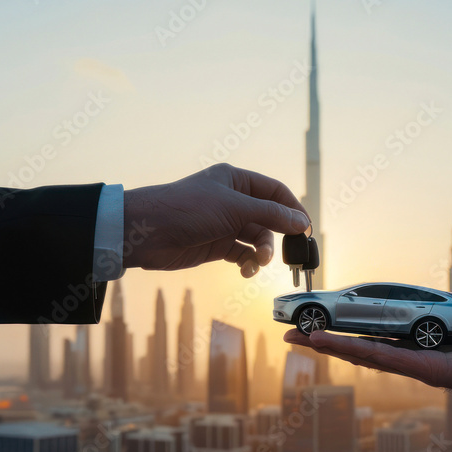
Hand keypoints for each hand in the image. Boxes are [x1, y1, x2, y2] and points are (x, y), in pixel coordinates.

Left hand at [123, 163, 310, 277]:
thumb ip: (270, 215)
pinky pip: (242, 254)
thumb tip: (301, 222)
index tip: (305, 228)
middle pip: (268, 217)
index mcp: (236, 180)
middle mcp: (232, 200)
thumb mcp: (234, 208)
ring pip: (256, 238)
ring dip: (262, 252)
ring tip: (258, 262)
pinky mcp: (216, 245)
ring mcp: (224, 224)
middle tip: (289, 253)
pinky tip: (246, 270)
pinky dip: (248, 263)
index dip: (292, 208)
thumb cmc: (187, 210)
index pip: (275, 191)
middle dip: (277, 235)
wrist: (146, 232)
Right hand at [284, 315, 451, 410]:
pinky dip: (358, 350)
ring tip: (299, 339)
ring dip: (330, 347)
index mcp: (411, 349)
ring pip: (363, 355)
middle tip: (288, 334)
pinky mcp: (425, 371)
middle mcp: (407, 361)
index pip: (367, 340)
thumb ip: (431, 313)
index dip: (339, 335)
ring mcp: (413, 368)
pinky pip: (386, 358)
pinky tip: (335, 345)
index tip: (312, 327)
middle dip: (322, 343)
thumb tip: (416, 302)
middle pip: (356, 349)